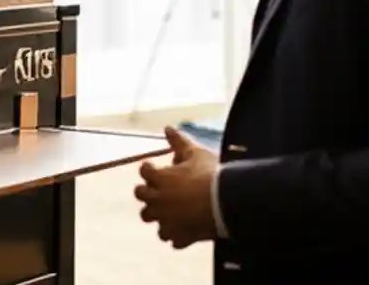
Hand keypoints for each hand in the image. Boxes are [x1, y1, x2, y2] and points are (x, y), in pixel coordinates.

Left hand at [133, 126, 219, 248]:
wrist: (227, 204)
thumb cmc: (211, 175)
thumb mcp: (195, 153)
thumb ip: (178, 141)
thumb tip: (167, 127)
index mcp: (160, 178)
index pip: (144, 171)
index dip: (150, 169)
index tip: (155, 168)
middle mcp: (158, 200)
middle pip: (141, 196)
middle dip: (147, 192)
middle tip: (158, 190)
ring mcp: (168, 220)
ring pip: (151, 220)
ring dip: (157, 215)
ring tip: (168, 212)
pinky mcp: (181, 236)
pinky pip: (172, 240)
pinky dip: (176, 236)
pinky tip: (184, 231)